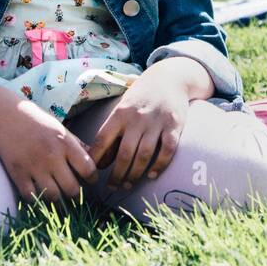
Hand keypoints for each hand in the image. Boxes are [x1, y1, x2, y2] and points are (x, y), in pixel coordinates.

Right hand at [0, 99, 98, 204]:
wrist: (4, 114)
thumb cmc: (36, 120)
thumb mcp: (60, 128)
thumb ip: (76, 144)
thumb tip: (94, 158)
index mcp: (65, 143)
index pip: (88, 169)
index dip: (92, 179)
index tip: (89, 180)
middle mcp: (52, 156)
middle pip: (72, 189)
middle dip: (76, 195)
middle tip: (74, 193)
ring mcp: (34, 166)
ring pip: (53, 197)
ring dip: (58, 201)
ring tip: (58, 197)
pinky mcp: (17, 173)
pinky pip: (31, 197)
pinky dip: (37, 200)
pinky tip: (39, 195)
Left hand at [88, 76, 189, 190]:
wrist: (170, 77)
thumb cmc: (141, 97)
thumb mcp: (123, 108)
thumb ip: (113, 131)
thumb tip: (100, 161)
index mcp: (120, 113)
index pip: (102, 140)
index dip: (95, 160)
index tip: (92, 175)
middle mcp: (137, 118)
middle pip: (124, 154)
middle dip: (116, 175)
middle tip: (113, 188)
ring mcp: (156, 121)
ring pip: (144, 155)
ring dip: (135, 174)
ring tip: (129, 185)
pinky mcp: (174, 125)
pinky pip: (167, 150)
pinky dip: (159, 165)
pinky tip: (152, 175)